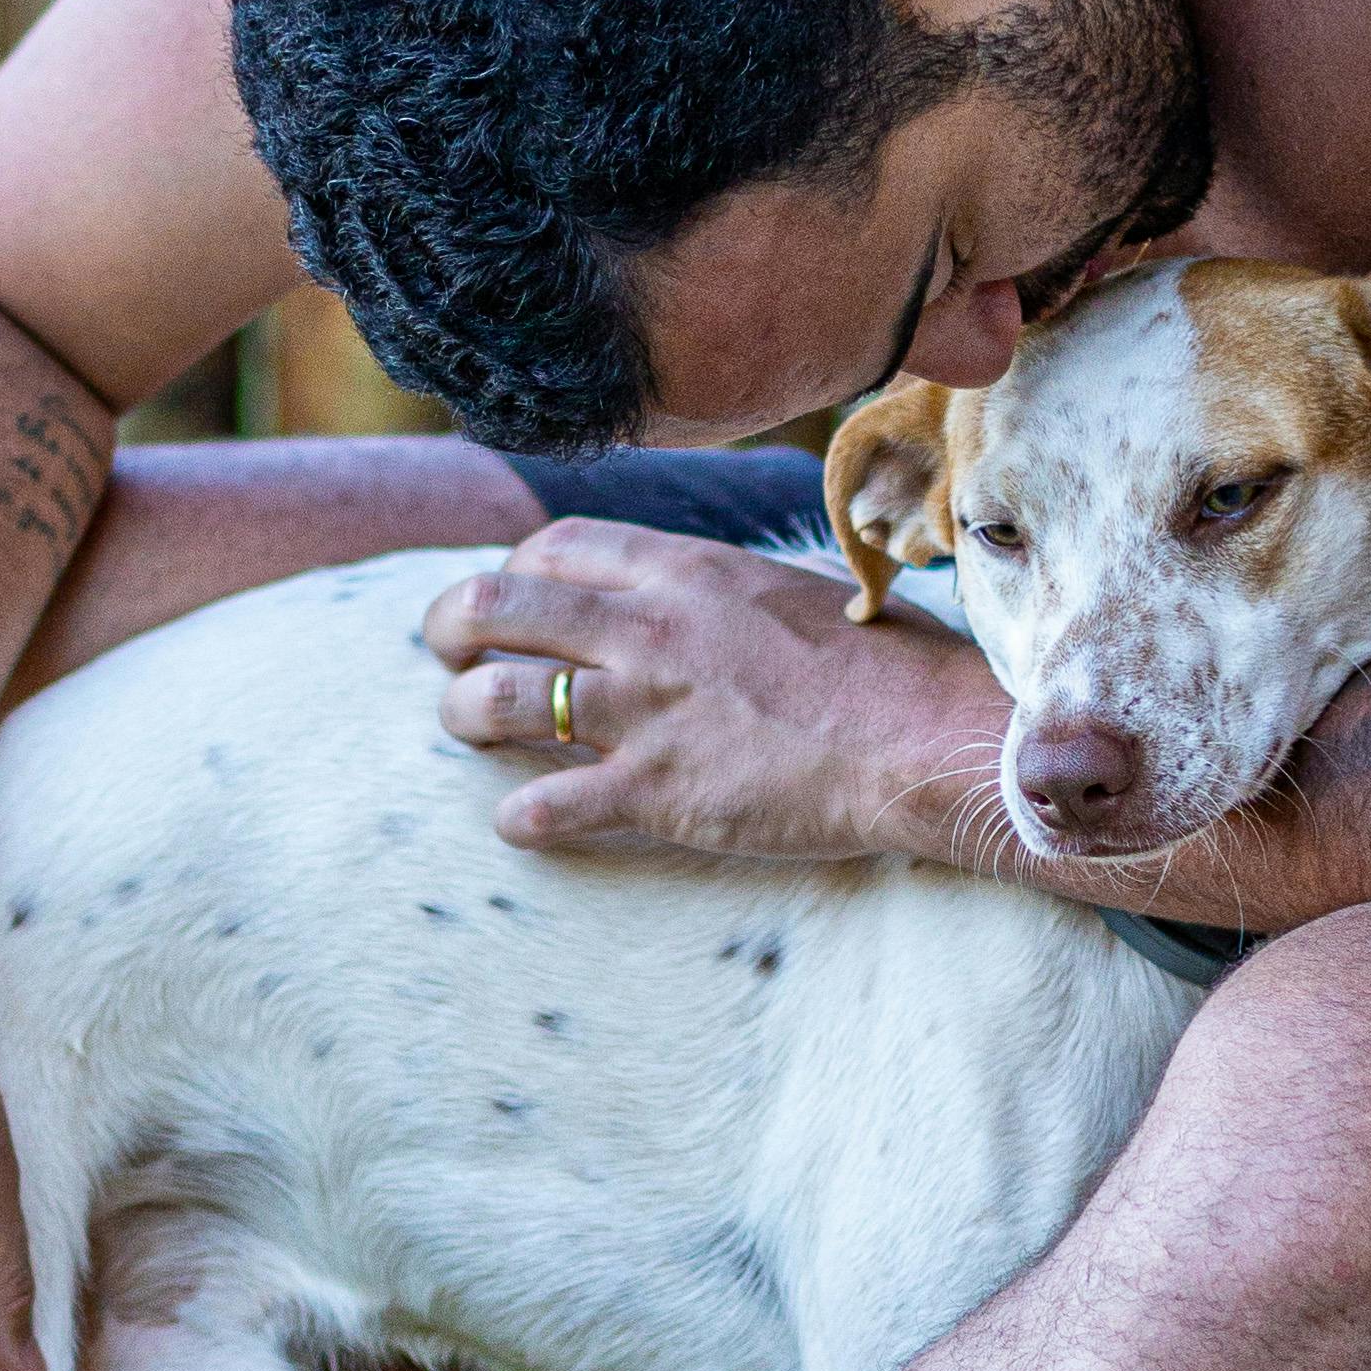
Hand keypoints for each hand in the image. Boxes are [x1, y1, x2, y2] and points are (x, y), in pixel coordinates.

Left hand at [420, 525, 1001, 869]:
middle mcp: (646, 629)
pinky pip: (544, 805)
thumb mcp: (790, 590)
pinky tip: (526, 822)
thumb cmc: (880, 667)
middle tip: (451, 658)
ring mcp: (645, 711)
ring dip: (462, 717)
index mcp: (682, 570)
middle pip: (491, 608)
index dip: (513, 573)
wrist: (922, 740)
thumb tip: (692, 596)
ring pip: (493, 701)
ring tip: (471, 729)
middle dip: (449, 630)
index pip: (549, 548)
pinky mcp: (656, 792)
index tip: (516, 603)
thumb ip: (720, 590)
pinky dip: (519, 818)